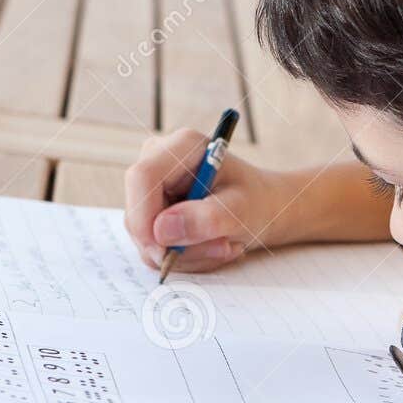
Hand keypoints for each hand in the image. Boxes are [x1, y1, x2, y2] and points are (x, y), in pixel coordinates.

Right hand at [123, 129, 297, 272]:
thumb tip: (162, 230)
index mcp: (182, 147)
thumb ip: (205, 219)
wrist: (263, 207)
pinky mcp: (151, 210)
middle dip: (176, 244)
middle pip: (139, 212)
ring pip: (146, 236)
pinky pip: (153, 245)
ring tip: (223, 244)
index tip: (165, 252)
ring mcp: (152, 187)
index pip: (142, 178)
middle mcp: (159, 162)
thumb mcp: (241, 211)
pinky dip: (183, 255)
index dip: (145, 218)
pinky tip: (210, 245)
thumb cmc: (256, 201)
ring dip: (186, 253)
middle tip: (221, 248)